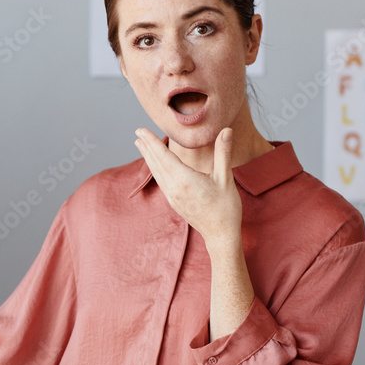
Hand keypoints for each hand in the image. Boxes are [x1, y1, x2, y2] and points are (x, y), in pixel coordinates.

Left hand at [133, 127, 241, 246]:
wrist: (220, 235)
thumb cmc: (226, 207)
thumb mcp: (225, 178)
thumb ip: (222, 153)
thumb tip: (226, 129)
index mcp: (185, 180)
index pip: (164, 156)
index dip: (152, 142)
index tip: (141, 131)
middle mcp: (174, 188)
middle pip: (156, 163)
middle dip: (146, 146)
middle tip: (137, 132)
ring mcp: (172, 196)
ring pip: (156, 173)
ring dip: (148, 157)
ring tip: (140, 144)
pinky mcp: (173, 202)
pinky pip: (161, 181)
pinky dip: (155, 169)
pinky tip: (154, 165)